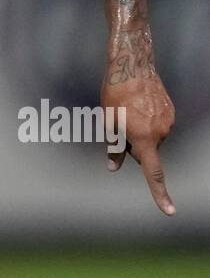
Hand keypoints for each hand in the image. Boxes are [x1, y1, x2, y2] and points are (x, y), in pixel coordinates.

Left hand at [101, 69, 175, 215]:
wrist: (132, 65)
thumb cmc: (114, 94)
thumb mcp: (108, 123)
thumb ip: (113, 148)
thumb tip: (113, 167)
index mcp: (144, 138)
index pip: (153, 173)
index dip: (160, 194)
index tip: (170, 212)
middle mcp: (160, 132)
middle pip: (146, 152)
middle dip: (134, 146)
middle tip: (120, 125)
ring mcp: (168, 121)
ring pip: (152, 137)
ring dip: (141, 131)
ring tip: (128, 110)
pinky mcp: (170, 111)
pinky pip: (157, 125)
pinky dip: (148, 121)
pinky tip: (137, 105)